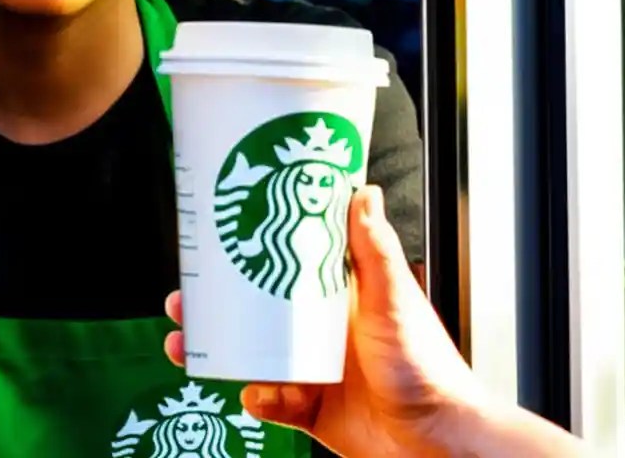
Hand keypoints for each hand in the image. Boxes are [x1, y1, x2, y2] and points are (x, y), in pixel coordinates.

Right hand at [163, 187, 484, 456]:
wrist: (438, 443)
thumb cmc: (430, 369)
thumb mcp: (395, 299)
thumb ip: (376, 250)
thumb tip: (362, 191)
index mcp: (343, 296)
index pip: (290, 263)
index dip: (253, 251)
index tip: (219, 238)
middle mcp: (324, 330)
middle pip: (258, 311)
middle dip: (217, 308)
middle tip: (186, 299)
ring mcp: (314, 369)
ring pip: (252, 355)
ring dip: (219, 352)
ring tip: (189, 348)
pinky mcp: (311, 407)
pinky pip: (269, 401)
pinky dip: (256, 399)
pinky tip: (254, 394)